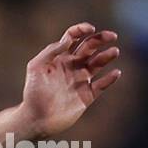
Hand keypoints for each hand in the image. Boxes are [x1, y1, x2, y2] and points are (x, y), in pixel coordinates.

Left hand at [19, 22, 120, 137]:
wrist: (36, 119)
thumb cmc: (33, 93)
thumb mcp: (35, 68)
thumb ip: (50, 51)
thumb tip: (67, 40)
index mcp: (59, 58)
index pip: (73, 37)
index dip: (82, 29)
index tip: (90, 29)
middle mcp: (72, 66)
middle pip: (90, 47)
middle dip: (101, 39)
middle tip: (111, 36)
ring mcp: (80, 80)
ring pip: (98, 63)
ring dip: (107, 56)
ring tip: (114, 52)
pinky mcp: (87, 95)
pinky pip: (102, 85)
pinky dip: (110, 79)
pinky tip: (115, 73)